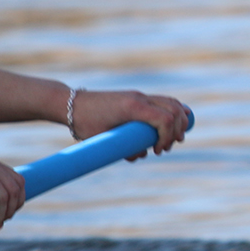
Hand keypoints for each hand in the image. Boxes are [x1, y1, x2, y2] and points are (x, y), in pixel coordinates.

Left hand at [69, 89, 189, 155]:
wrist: (71, 105)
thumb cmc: (84, 122)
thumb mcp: (105, 140)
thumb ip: (125, 149)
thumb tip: (141, 155)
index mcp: (132, 107)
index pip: (164, 119)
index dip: (167, 137)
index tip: (157, 151)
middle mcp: (139, 98)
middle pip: (173, 110)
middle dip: (177, 130)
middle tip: (166, 148)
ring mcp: (138, 96)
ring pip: (171, 102)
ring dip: (179, 120)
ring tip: (175, 138)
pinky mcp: (136, 98)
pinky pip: (162, 101)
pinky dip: (173, 110)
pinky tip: (177, 120)